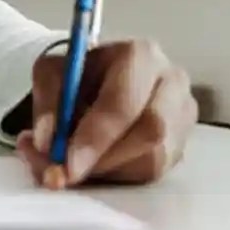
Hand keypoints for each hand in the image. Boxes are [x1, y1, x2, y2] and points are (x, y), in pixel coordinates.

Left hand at [15, 39, 197, 188]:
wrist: (98, 76)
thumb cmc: (77, 73)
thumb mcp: (51, 73)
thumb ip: (47, 104)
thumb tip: (46, 142)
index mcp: (140, 55)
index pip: (123, 102)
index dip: (95, 137)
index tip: (67, 163)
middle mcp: (172, 83)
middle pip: (150, 132)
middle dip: (104, 159)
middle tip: (67, 174)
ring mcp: (182, 116)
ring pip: (153, 159)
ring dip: (108, 169)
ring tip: (75, 161)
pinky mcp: (182, 144)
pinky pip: (154, 172)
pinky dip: (118, 174)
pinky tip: (96, 161)